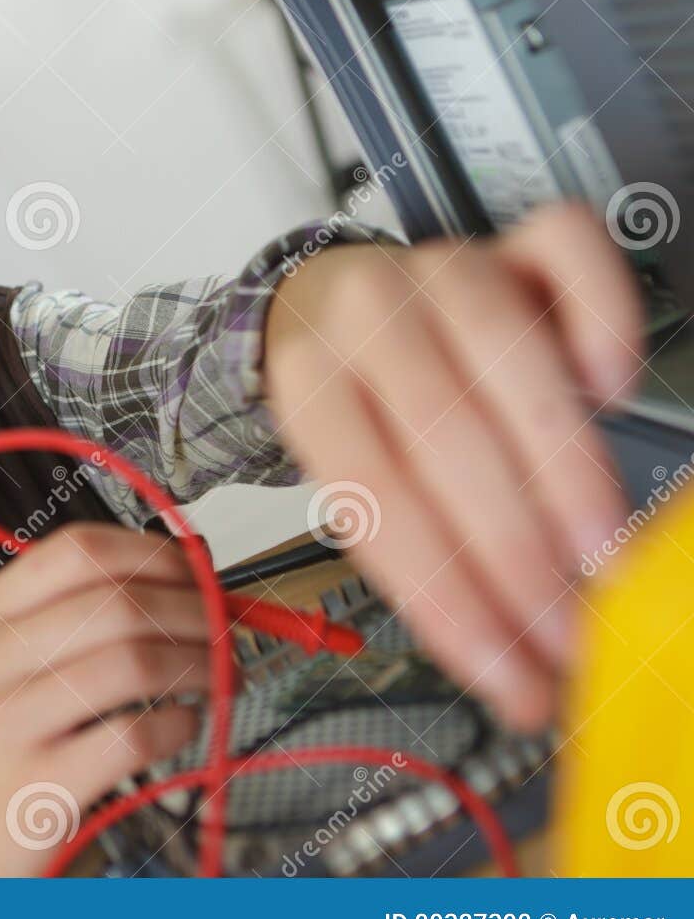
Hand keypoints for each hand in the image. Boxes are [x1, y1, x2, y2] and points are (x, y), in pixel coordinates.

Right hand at [0, 522, 212, 874]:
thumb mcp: (2, 665)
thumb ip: (74, 617)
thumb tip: (185, 572)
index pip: (79, 551)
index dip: (156, 555)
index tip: (198, 574)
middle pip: (116, 602)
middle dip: (195, 611)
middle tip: (227, 630)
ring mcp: (7, 725)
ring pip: (132, 662)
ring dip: (199, 664)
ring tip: (218, 678)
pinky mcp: (38, 789)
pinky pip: (134, 737)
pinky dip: (180, 726)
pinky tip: (184, 727)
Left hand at [261, 202, 644, 732]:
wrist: (333, 305)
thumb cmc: (359, 410)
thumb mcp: (356, 479)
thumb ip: (425, 555)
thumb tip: (515, 678)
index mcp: (309, 384)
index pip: (375, 500)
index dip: (446, 597)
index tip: (505, 674)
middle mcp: (369, 316)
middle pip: (441, 435)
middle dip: (514, 555)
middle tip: (569, 635)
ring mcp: (445, 267)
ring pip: (505, 349)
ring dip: (564, 468)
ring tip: (603, 557)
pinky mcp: (516, 241)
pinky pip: (568, 253)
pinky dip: (602, 320)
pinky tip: (610, 394)